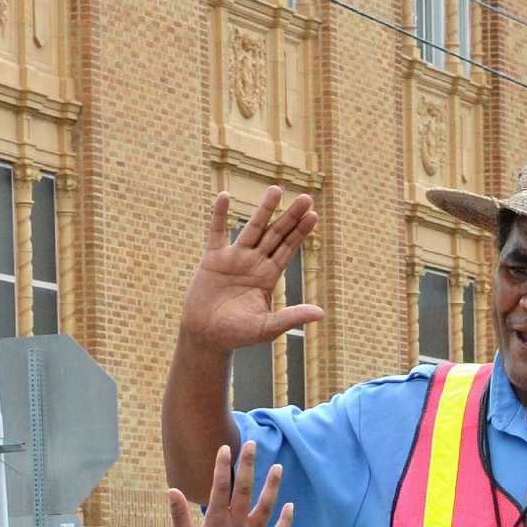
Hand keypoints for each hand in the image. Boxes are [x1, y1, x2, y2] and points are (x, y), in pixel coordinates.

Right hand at [170, 441, 291, 526]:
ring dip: (273, 486)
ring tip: (278, 468)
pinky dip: (286, 520)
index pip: (220, 485)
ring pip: (266, 506)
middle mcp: (237, 524)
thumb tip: (172, 490)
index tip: (225, 447)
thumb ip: (178, 516)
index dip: (222, 465)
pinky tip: (290, 506)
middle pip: (244, 488)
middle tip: (252, 444)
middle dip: (248, 464)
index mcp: (216, 520)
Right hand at [179, 189, 325, 353]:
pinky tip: (225, 196)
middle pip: (275, 235)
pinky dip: (220, 215)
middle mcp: (254, 263)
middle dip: (290, 217)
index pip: (288, 250)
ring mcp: (234, 258)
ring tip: (276, 189)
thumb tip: (321, 314)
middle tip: (306, 198)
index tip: (314, 216)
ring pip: (252, 229)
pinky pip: (217, 232)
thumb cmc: (237, 334)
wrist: (206, 337)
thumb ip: (291, 317)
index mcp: (268, 277)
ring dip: (264, 210)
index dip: (300, 233)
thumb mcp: (267, 327)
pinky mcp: (213, 259)